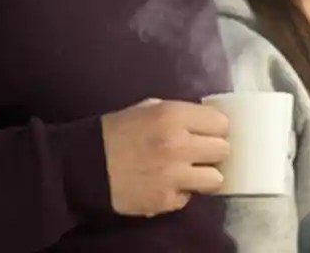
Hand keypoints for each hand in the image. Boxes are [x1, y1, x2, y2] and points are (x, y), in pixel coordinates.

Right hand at [101, 98, 230, 216]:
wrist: (86, 165)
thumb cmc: (117, 131)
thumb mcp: (148, 108)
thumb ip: (180, 113)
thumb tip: (206, 122)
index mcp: (173, 115)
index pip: (221, 123)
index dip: (214, 129)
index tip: (206, 133)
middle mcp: (178, 144)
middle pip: (223, 149)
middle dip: (211, 151)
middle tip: (197, 153)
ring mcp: (173, 175)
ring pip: (216, 179)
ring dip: (203, 176)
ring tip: (188, 173)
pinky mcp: (165, 200)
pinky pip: (189, 198)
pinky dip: (181, 193)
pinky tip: (165, 184)